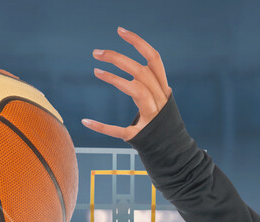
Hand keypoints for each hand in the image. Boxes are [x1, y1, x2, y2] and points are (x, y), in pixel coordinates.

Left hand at [81, 26, 172, 141]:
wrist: (173, 152)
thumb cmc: (161, 123)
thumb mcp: (158, 100)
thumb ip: (148, 84)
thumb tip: (130, 67)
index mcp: (163, 91)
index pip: (154, 60)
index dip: (139, 43)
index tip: (120, 31)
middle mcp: (161, 101)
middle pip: (141, 72)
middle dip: (118, 58)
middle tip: (97, 52)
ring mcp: (152, 118)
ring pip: (137, 91)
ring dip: (115, 79)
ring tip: (96, 70)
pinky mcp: (140, 136)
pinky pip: (120, 130)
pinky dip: (102, 127)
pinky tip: (86, 121)